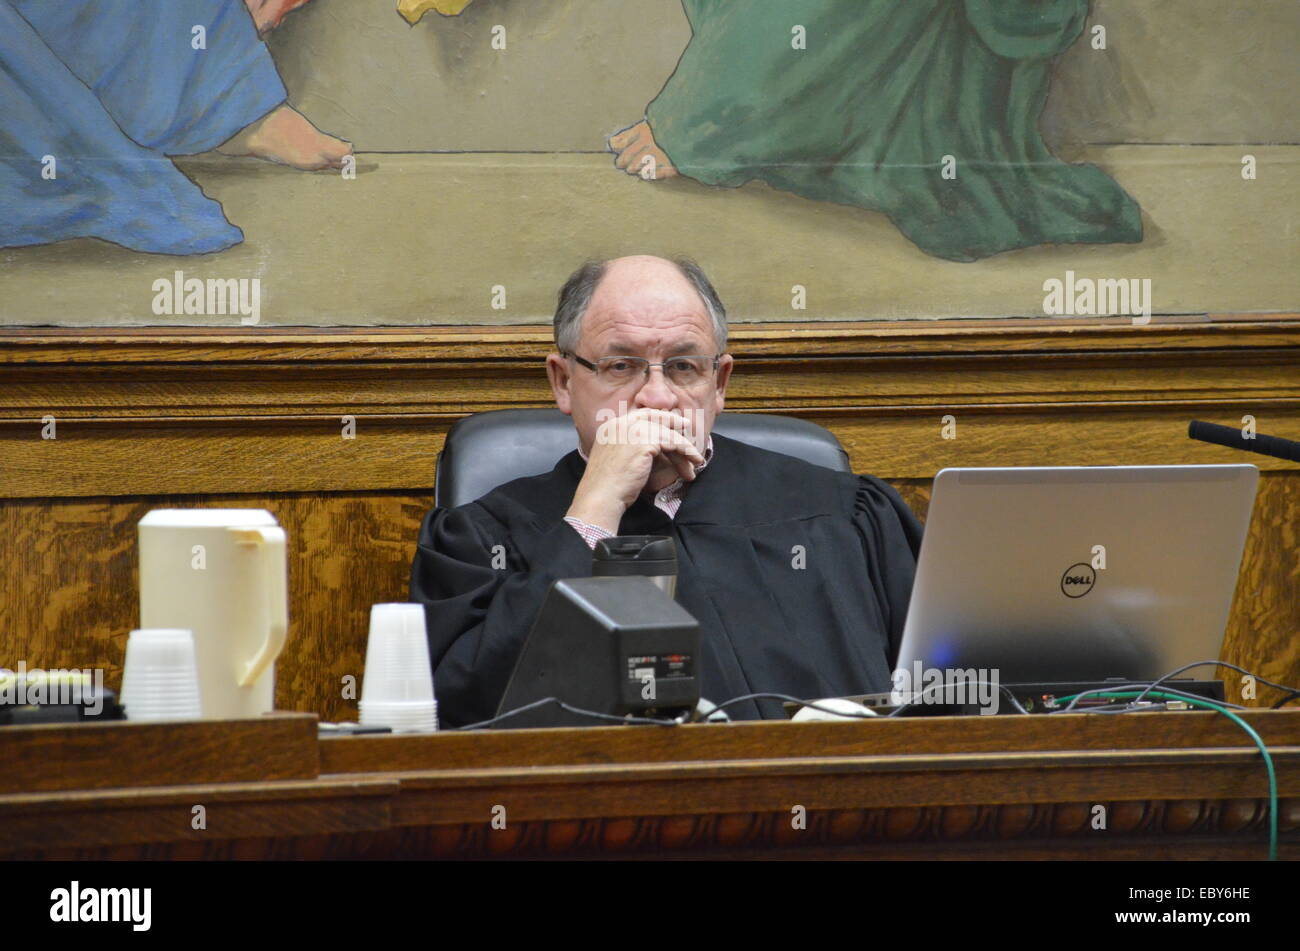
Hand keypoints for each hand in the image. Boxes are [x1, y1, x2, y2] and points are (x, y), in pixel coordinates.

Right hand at [566, 409, 705, 533]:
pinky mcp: (645, 441)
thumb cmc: (607, 486)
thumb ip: (628, 447)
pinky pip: (674, 443)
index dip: (660, 417)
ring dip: (685, 448)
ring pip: (668, 433)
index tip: (673, 423)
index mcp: (612, 426)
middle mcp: (622, 423)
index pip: (641, 415)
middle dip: (675, 423)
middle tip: (688, 429)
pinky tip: (694, 461)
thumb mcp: (615, 458)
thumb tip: (651, 449)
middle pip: (656, 418)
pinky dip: (686, 452)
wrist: (601, 495)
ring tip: (696, 461)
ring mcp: (633, 430)